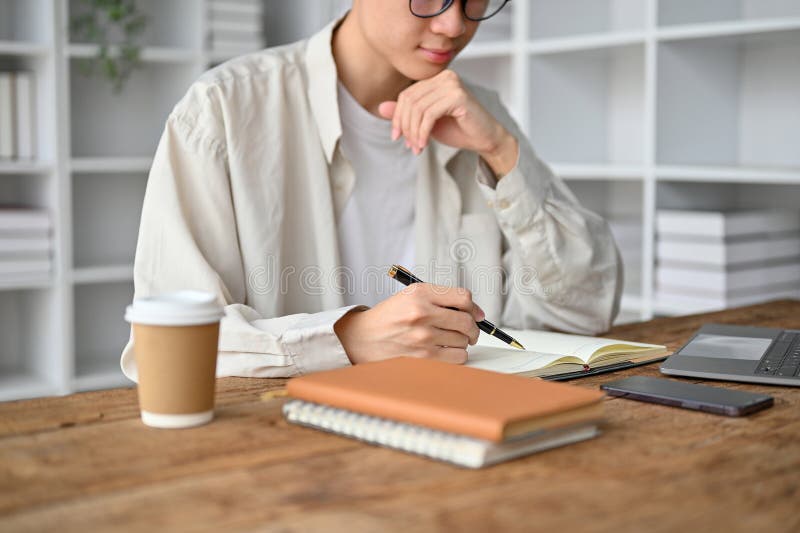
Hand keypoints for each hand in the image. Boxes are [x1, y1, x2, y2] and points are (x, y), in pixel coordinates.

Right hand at [333, 283, 485, 364]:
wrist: (364, 337)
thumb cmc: (390, 316)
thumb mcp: (412, 296)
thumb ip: (443, 299)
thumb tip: (477, 313)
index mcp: (420, 293)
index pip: (463, 297)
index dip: (473, 307)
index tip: (474, 314)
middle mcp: (422, 312)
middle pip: (467, 320)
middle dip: (473, 328)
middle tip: (468, 330)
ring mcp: (423, 335)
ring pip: (463, 340)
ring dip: (461, 342)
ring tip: (447, 339)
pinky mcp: (424, 355)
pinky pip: (458, 357)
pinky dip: (457, 355)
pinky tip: (445, 350)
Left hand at [378, 69, 518, 175]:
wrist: (485, 139)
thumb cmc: (458, 129)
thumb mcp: (426, 122)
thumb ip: (406, 114)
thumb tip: (380, 107)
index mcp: (436, 79)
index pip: (406, 95)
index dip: (397, 117)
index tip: (397, 137)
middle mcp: (444, 77)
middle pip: (410, 100)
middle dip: (405, 126)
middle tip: (408, 145)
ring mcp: (452, 84)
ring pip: (418, 109)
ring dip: (414, 132)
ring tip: (417, 147)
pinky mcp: (458, 96)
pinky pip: (429, 114)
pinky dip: (423, 132)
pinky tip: (424, 144)